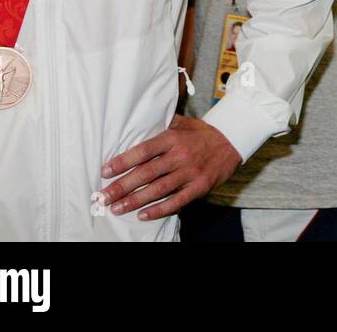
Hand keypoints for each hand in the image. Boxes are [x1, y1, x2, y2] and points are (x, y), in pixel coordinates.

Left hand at [98, 115, 241, 219]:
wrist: (233, 140)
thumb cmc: (203, 133)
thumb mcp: (183, 123)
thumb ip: (162, 125)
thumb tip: (138, 121)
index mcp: (173, 138)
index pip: (143, 151)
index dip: (123, 161)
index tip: (105, 171)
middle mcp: (180, 155)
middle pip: (146, 173)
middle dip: (122, 186)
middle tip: (103, 197)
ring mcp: (191, 172)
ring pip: (158, 189)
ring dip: (135, 200)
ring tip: (117, 208)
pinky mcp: (200, 186)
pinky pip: (177, 200)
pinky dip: (160, 209)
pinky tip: (143, 215)